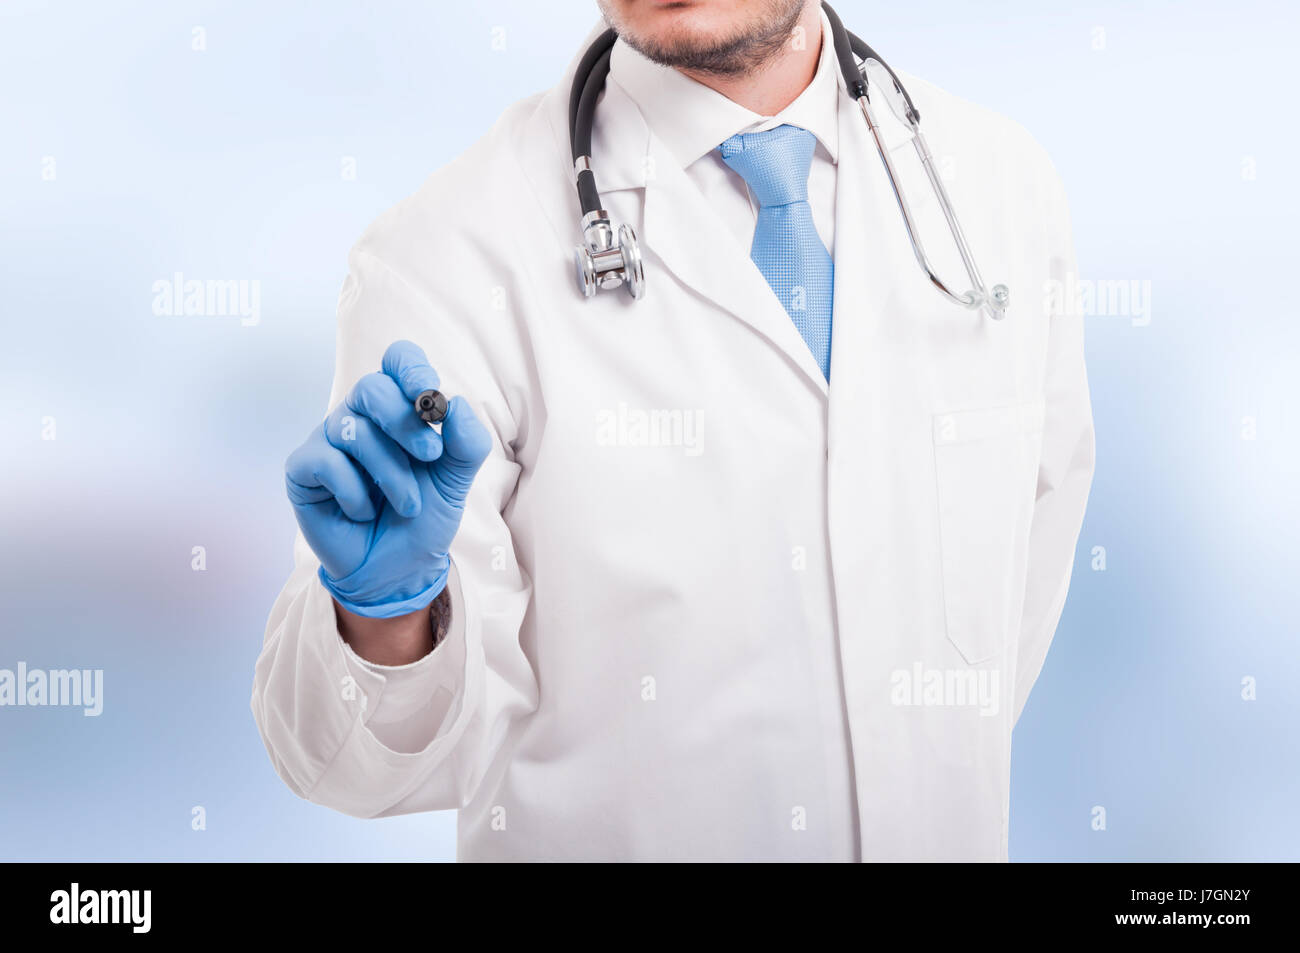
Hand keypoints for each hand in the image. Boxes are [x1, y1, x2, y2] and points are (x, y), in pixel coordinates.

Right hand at [284, 340, 491, 617]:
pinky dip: (354, 492)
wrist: (397, 571)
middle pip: (372, 388)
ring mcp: (329, 440)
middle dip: (406, 424)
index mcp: (398, 408)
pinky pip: (326, 462)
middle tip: (430, 457)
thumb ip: (465, 444)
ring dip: (391, 473)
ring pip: (355, 430)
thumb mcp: (455, 482)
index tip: (429, 396)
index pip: (397, 361)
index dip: (410, 369)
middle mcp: (360, 416)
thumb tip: (458, 405)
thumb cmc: (422, 518)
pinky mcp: (303, 468)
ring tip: (406, 505)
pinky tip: (362, 512)